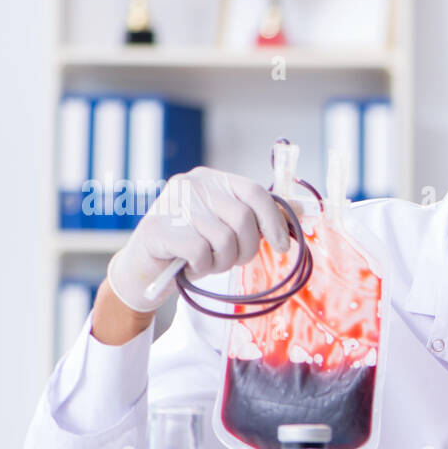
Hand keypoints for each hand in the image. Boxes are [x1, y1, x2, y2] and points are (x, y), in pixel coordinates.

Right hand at [106, 166, 290, 313]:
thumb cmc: (193, 247)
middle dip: (247, 249)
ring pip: (224, 240)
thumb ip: (257, 218)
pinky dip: (202, 267)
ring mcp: (172, 204)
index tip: (283, 246)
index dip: (274, 221)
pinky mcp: (159, 229)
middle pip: (243, 219)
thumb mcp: (227, 228)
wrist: (144, 269)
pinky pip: (201, 253)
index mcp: (212, 179)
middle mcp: (191, 184)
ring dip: (223, 262)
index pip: (255, 192)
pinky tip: (190, 265)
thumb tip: (303, 211)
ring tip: (208, 262)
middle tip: (233, 260)